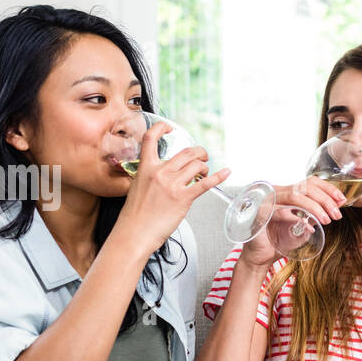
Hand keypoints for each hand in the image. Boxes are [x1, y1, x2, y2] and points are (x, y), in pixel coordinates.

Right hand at [117, 121, 230, 260]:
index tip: (169, 128)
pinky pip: (205, 183)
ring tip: (204, 174)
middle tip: (203, 157)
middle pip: (186, 152)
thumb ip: (151, 176)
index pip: (150, 138)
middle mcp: (160, 172)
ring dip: (204, 168)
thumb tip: (164, 174)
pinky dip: (219, 177)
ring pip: (197, 165)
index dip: (161, 127)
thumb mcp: (137, 187)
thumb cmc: (135, 215)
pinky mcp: (183, 198)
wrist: (135, 232)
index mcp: (146, 167)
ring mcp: (172, 184)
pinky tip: (226, 173)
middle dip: (199, 153)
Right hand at [237, 176, 347, 268]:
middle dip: (325, 199)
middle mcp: (277, 192)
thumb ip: (316, 214)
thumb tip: (336, 206)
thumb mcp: (303, 225)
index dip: (328, 188)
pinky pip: (281, 212)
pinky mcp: (261, 213)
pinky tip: (308, 228)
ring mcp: (268, 201)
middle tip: (336, 214)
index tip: (341, 200)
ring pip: (295, 196)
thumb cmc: (281, 240)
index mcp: (288, 192)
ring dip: (314, 207)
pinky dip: (297, 219)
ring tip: (326, 220)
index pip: (310, 182)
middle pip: (305, 186)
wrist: (261, 256)